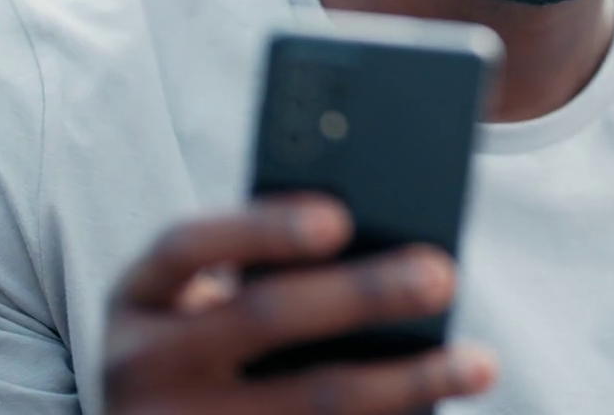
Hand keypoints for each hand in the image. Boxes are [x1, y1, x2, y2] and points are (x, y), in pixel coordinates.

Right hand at [104, 194, 496, 413]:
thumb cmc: (202, 348)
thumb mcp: (197, 303)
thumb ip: (255, 270)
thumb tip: (369, 241)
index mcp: (136, 297)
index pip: (188, 243)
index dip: (262, 228)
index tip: (339, 218)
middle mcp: (138, 367)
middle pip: (261, 319)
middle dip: (362, 294)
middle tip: (441, 274)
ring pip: (307, 406)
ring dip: (405, 383)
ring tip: (477, 362)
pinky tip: (437, 412)